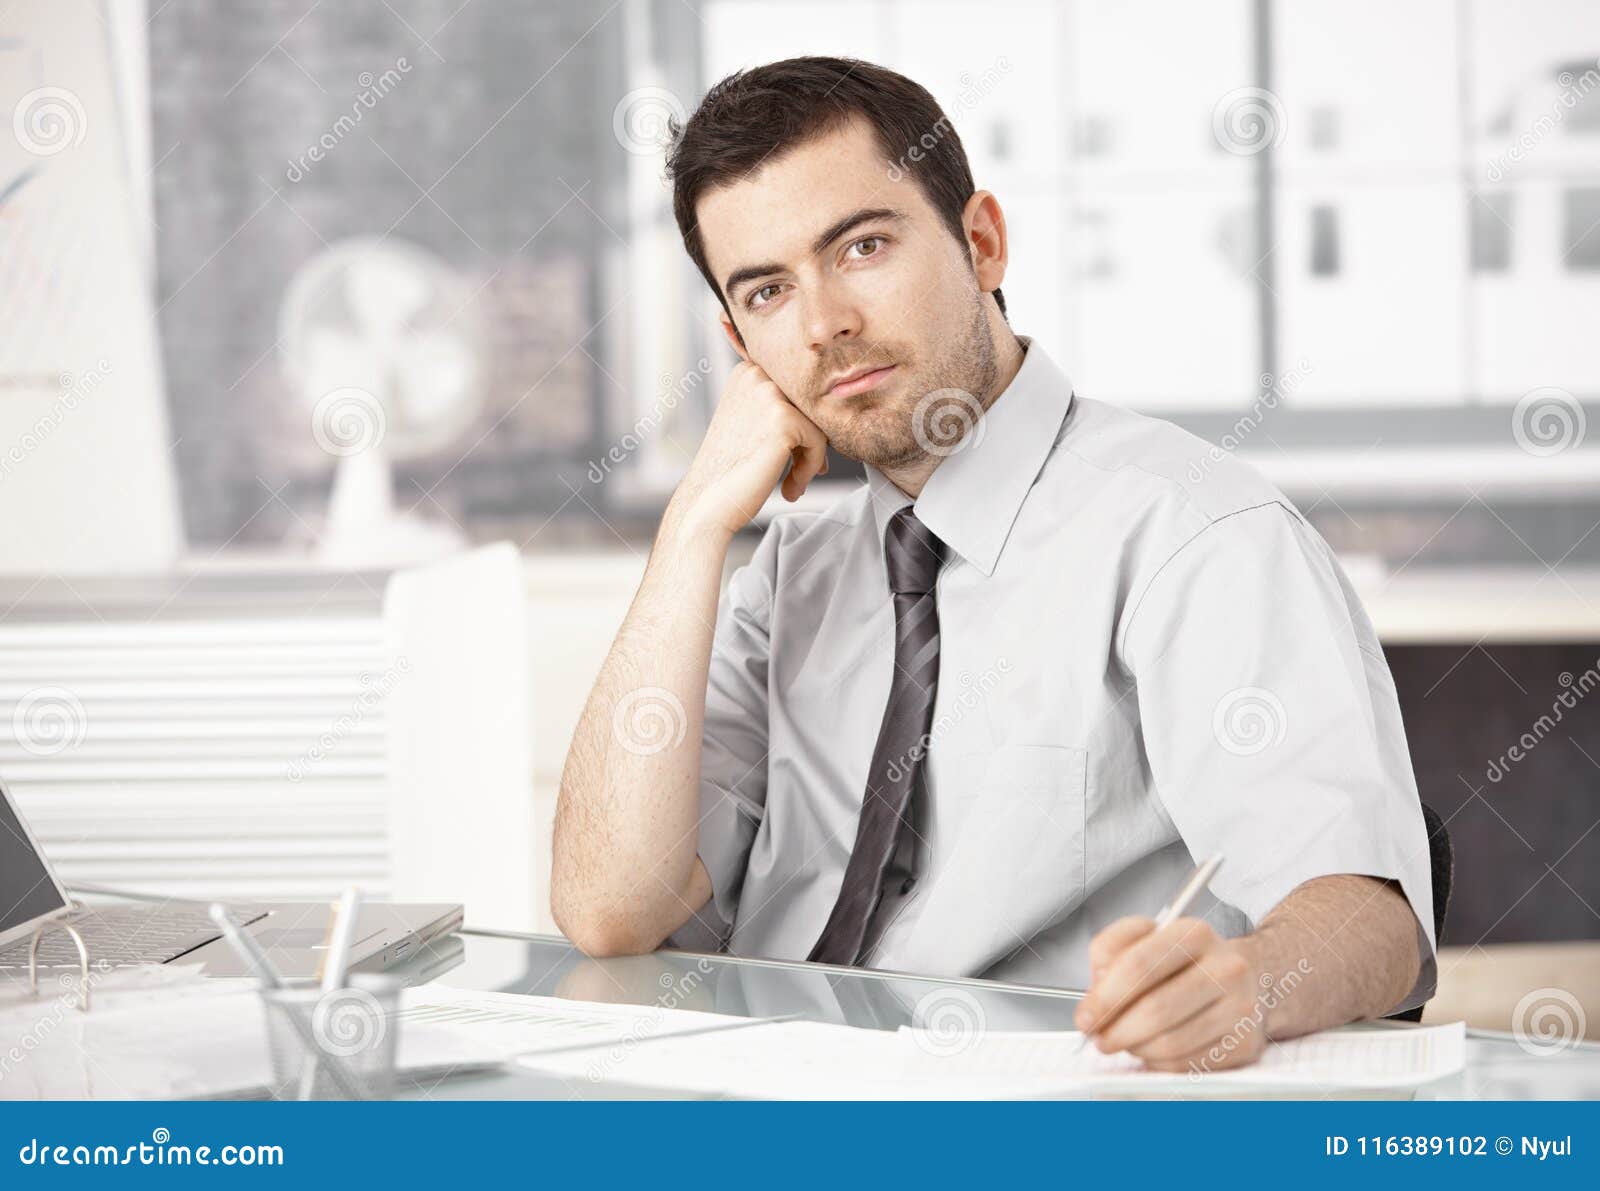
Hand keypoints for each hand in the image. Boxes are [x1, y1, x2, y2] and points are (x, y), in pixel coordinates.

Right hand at [665, 360, 829, 538]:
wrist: (707, 503)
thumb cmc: (728, 471)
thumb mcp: (749, 423)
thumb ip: (779, 409)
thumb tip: (826, 413)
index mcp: (747, 371)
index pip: (797, 393)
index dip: (802, 426)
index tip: (795, 457)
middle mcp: (756, 375)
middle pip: (810, 406)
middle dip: (809, 442)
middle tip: (798, 474)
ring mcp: (770, 394)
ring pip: (818, 423)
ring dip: (811, 458)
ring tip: (793, 484)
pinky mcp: (784, 418)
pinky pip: (820, 441)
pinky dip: (811, 468)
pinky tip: (791, 489)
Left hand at [1074, 916, 1264, 1072]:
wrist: (1248, 978)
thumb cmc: (1186, 962)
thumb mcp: (1145, 938)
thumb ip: (1110, 952)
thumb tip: (1095, 995)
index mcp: (1194, 933)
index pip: (1139, 965)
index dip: (1105, 997)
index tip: (1086, 1016)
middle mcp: (1225, 968)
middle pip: (1155, 1010)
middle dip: (1116, 1030)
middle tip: (1099, 1037)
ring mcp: (1241, 1008)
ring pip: (1170, 1043)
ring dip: (1136, 1048)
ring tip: (1126, 1040)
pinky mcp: (1245, 1044)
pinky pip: (1186, 1063)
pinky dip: (1158, 1062)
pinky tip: (1153, 1048)